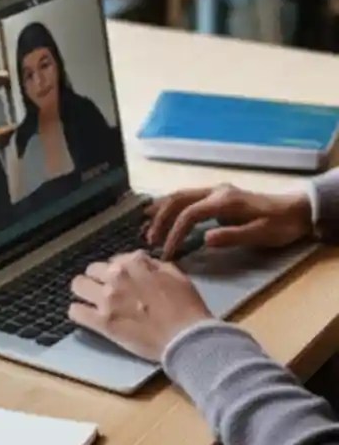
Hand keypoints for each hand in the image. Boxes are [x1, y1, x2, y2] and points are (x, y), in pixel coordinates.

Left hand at [68, 250, 213, 361]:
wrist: (187, 338)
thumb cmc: (187, 307)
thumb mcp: (175, 275)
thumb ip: (152, 265)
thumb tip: (138, 261)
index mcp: (134, 264)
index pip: (115, 259)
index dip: (120, 270)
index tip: (127, 280)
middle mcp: (116, 278)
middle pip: (93, 270)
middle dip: (100, 278)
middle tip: (109, 290)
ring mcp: (106, 300)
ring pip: (78, 285)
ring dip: (85, 290)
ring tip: (93, 299)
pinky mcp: (102, 322)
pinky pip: (75, 311)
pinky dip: (79, 312)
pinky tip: (87, 315)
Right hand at [145, 184, 311, 259]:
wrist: (297, 210)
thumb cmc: (280, 225)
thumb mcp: (261, 234)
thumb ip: (233, 236)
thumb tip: (204, 239)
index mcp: (225, 200)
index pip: (189, 214)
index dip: (174, 233)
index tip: (167, 253)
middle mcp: (216, 191)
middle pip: (178, 200)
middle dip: (160, 220)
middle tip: (150, 241)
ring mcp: (215, 191)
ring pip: (179, 196)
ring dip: (161, 211)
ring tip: (147, 228)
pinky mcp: (215, 197)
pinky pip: (185, 198)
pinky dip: (169, 206)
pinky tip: (158, 213)